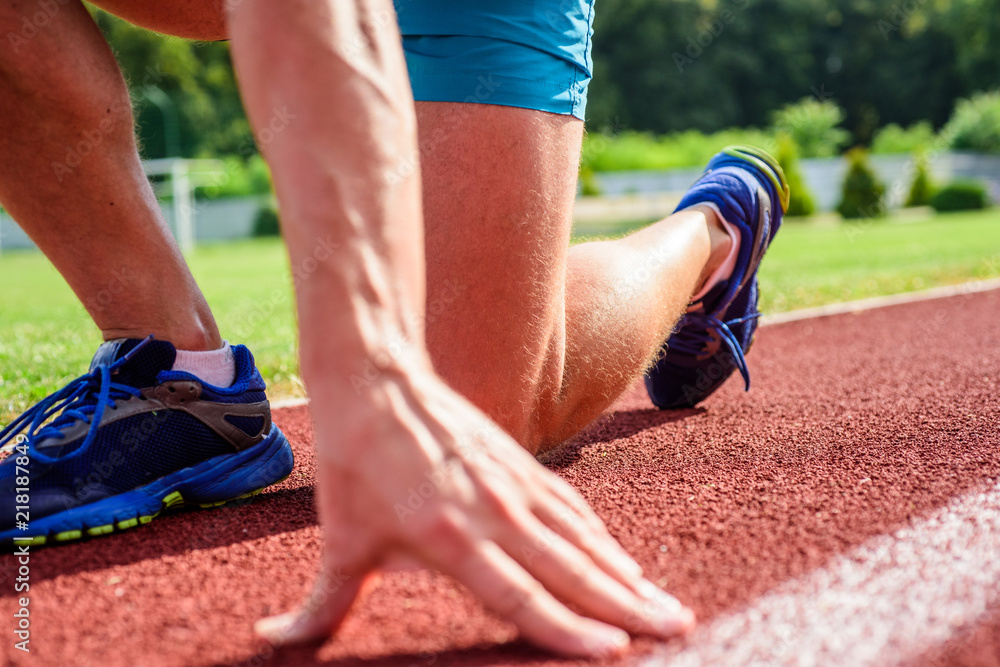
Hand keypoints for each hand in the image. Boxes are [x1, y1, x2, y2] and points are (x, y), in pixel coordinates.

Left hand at [254, 370, 694, 657]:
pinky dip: (603, 539)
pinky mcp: (522, 466)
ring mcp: (514, 486)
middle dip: (626, 606)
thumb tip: (269, 641)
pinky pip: (572, 510)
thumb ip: (320, 606)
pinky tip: (626, 563)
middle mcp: (494, 513)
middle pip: (571, 568)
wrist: (378, 380)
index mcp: (450, 537)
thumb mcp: (339, 541)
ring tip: (669, 605)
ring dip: (628, 575)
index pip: (519, 593)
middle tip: (676, 628)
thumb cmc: (355, 465)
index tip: (612, 649)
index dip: (566, 626)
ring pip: (583, 539)